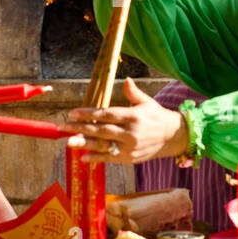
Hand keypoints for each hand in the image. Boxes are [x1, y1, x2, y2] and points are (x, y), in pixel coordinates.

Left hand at [61, 78, 187, 162]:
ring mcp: (130, 147)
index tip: (73, 112)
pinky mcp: (129, 158)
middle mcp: (131, 132)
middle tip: (64, 127)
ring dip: (85, 144)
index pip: (107, 114)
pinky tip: (82, 157)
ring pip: (104, 145)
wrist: (173, 137)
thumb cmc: (157, 116)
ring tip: (69, 142)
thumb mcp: (147, 102)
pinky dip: (96, 158)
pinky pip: (110, 159)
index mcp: (133, 116)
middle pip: (102, 130)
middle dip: (81, 128)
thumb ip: (133, 93)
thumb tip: (126, 80)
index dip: (89, 114)